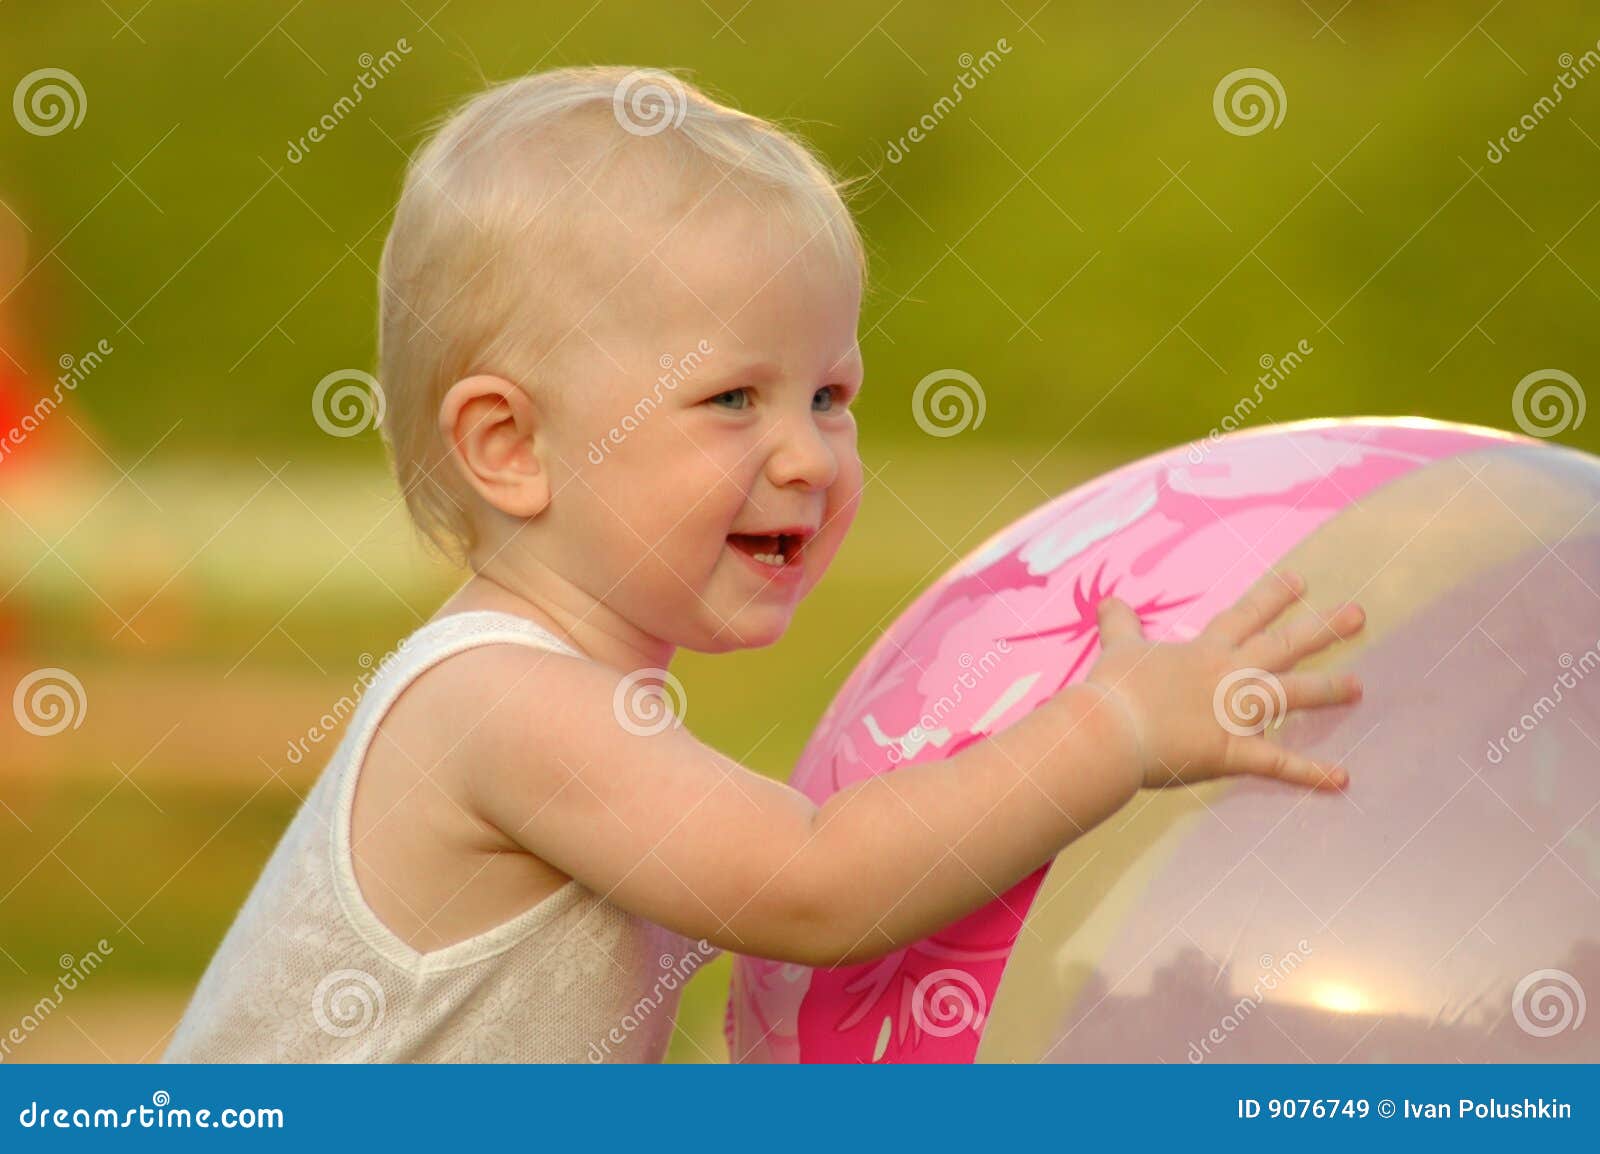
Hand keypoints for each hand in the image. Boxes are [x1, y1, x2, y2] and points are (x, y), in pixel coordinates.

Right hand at [1082, 568, 1364, 792]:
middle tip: (1359, 615)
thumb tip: (1108, 599)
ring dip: (1327, 691)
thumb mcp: (1117, 649)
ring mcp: (1234, 713)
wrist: (1108, 729)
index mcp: (1203, 653)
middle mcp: (1228, 676)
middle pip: (1283, 646)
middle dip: (1322, 630)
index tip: (1301, 581)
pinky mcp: (1232, 752)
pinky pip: (1278, 763)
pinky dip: (1310, 773)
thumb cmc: (1111, 690)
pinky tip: (1343, 779)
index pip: (1244, 617)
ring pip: (1291, 695)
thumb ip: (1120, 625)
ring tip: (1358, 687)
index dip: (1273, 597)